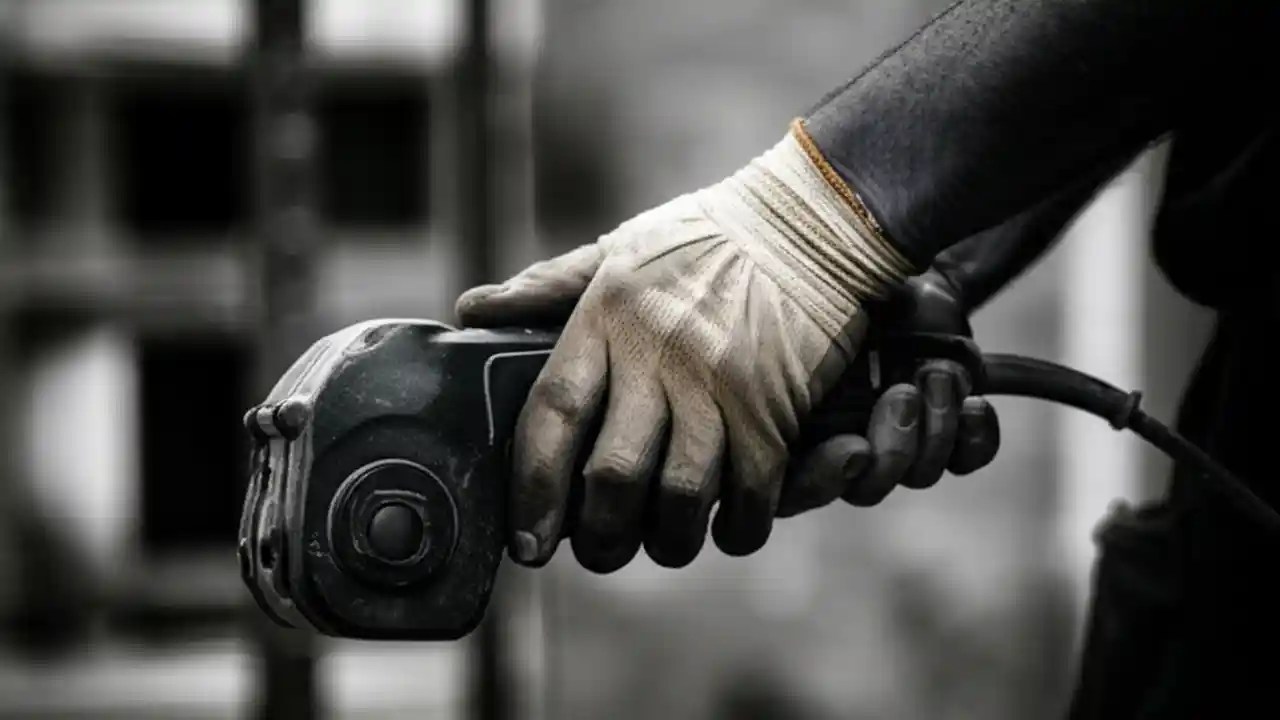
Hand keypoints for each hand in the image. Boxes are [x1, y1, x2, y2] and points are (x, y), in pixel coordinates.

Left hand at [457, 122, 913, 571]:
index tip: (527, 537)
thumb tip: (471, 310)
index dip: (534, 485)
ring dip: (669, 541)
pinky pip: (751, 493)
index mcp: (608, 315)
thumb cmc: (706, 238)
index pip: (553, 412)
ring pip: (681, 495)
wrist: (811, 221)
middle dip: (601, 535)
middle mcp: (658, 354)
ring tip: (662, 546)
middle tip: (599, 553)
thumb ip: (547, 287)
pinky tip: (727, 526)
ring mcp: (720, 385)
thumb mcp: (620, 249)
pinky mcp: (774, 409)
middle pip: (614, 474)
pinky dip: (737, 527)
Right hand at [772, 270, 1000, 515]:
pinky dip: (975, 436)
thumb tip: (739, 418)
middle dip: (892, 452)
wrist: (905, 272)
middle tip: (902, 393)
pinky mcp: (946, 428)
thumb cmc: (841, 287)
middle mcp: (841, 442)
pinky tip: (975, 404)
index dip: (821, 482)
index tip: (854, 449)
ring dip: (937, 427)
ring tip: (938, 371)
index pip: (792, 491)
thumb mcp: (807, 321)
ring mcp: (897, 437)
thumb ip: (785, 363)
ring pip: (919, 475)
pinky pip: (966, 459)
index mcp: (791, 426)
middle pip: (863, 490)